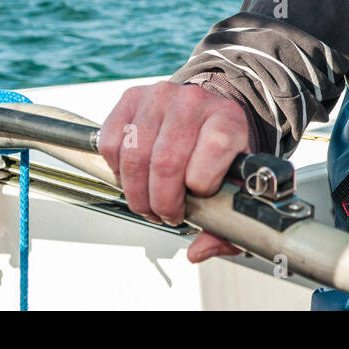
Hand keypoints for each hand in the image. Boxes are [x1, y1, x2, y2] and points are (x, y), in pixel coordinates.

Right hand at [99, 80, 251, 262]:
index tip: (197, 200)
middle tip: (166, 215)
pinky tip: (135, 175)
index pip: (214, 149)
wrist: (207, 111)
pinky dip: (118, 170)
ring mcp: (159, 97)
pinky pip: (111, 144)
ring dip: (137, 193)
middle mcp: (193, 101)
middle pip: (166, 163)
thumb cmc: (220, 150)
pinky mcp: (131, 98)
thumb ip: (226, 223)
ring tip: (149, 203)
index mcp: (227, 119)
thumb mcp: (236, 182)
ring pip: (134, 157)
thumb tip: (198, 251)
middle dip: (162, 202)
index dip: (202, 185)